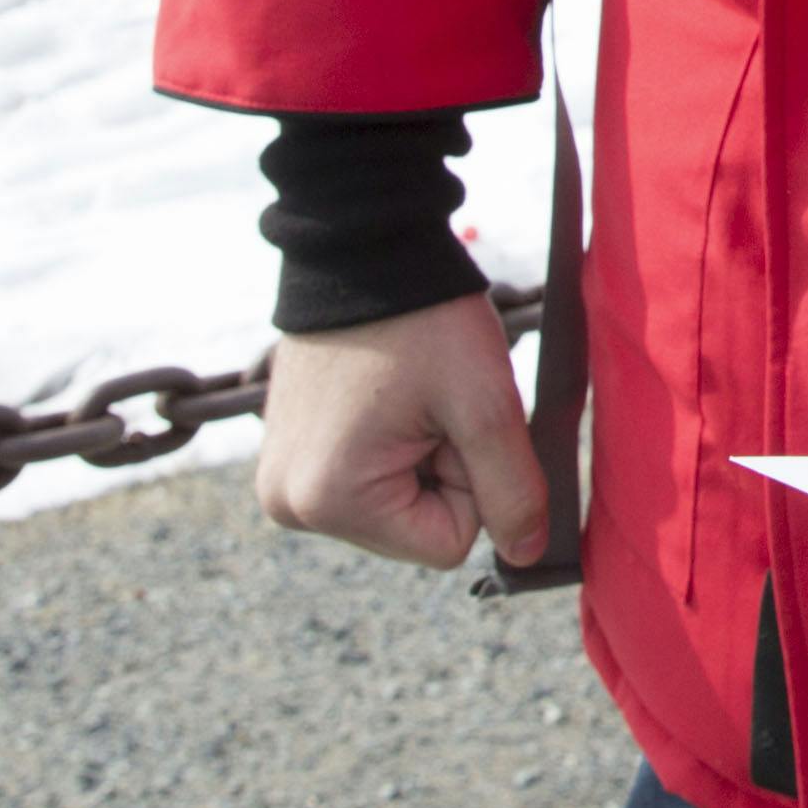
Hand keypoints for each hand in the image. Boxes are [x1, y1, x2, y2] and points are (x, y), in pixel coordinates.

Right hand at [252, 290, 544, 571]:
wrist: (365, 251)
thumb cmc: (424, 322)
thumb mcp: (485, 404)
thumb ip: (513, 488)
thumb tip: (527, 556)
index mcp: (330, 501)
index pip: (448, 543)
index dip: (471, 481)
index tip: (449, 417)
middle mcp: (289, 505)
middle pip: (417, 527)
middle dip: (442, 468)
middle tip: (428, 400)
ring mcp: (280, 483)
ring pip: (397, 503)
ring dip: (420, 454)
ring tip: (406, 394)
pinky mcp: (286, 457)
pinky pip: (366, 477)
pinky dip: (391, 443)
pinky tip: (383, 394)